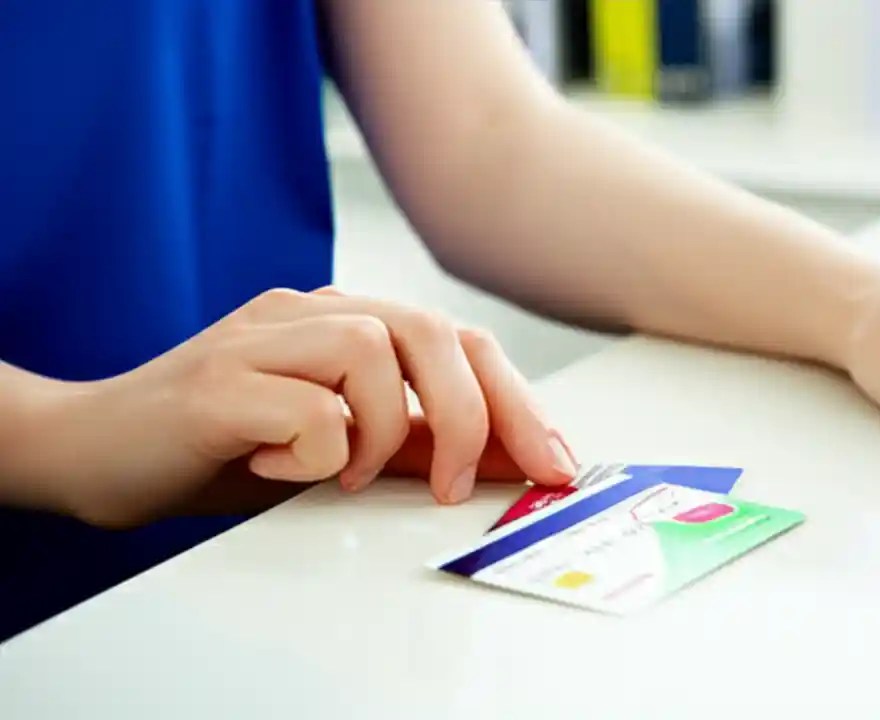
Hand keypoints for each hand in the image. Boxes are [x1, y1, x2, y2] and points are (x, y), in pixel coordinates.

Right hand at [52, 287, 576, 527]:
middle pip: (432, 330)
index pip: (459, 341)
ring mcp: (260, 338)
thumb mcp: (338, 451)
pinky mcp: (216, 381)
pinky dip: (317, 452)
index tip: (555, 465)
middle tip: (463, 488)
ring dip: (388, 430)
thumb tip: (502, 462)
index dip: (518, 402)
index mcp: (346, 323)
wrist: (92, 450)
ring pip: (373, 348)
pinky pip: (307, 407)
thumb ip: (414, 445)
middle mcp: (308, 314)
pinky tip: (280, 467)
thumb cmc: (222, 448)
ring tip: (349, 474)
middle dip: (478, 415)